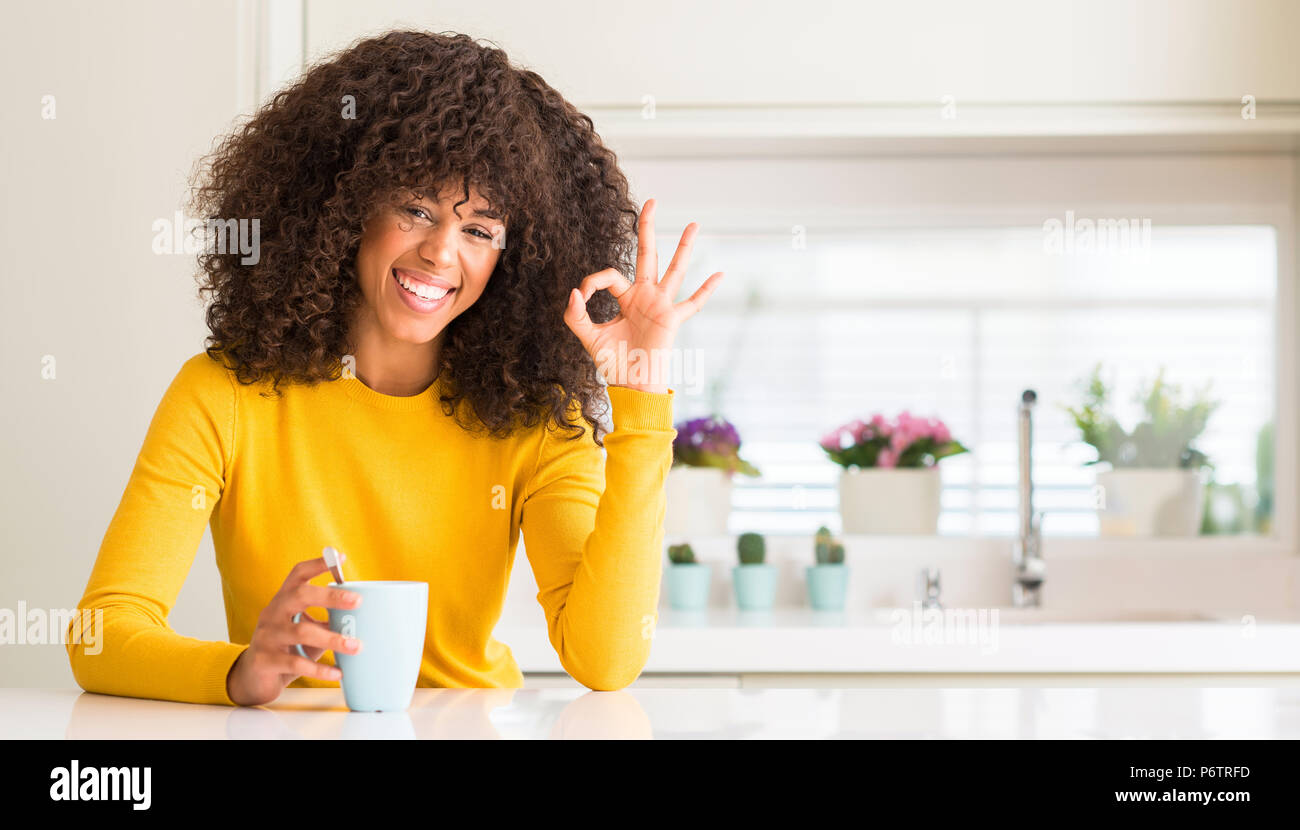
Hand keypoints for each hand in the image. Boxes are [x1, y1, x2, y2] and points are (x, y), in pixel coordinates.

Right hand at [225, 554, 363, 705]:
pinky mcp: (264, 660)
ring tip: (356, 646)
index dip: (318, 564)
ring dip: (332, 639)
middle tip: (357, 601)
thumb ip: (327, 621)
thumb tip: (362, 617)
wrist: (252, 678)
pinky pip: (296, 663)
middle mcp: (272, 613)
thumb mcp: (307, 630)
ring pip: (301, 632)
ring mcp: (266, 636)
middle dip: (330, 596)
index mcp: (283, 601)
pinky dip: (320, 669)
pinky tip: (337, 673)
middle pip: (299, 595)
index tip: (341, 558)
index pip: (298, 574)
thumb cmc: (287, 649)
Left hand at [563, 198, 723, 393]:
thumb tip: (574, 291)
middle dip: (647, 228)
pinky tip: (720, 274)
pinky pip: (692, 303)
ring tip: (693, 224)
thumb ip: (575, 315)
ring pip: (674, 270)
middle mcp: (645, 296)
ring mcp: (661, 305)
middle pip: (647, 254)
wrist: (630, 384)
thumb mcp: (587, 337)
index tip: (580, 297)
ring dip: (683, 246)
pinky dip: (706, 290)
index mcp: (626, 298)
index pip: (609, 276)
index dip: (591, 281)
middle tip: (651, 201)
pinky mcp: (671, 319)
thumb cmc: (612, 362)